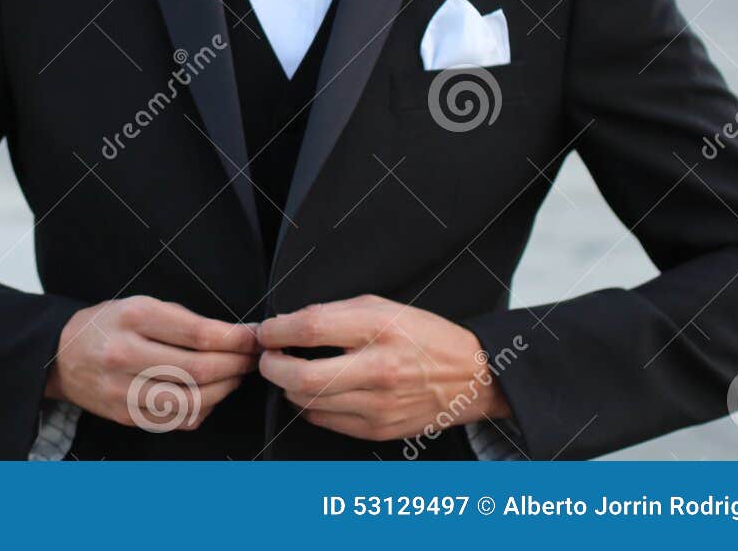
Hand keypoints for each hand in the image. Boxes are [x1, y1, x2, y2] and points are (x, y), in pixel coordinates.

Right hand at [45, 295, 260, 430]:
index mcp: (133, 318)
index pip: (198, 334)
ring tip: (233, 376)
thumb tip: (232, 335)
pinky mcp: (127, 415)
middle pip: (200, 370)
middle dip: (236, 364)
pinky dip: (202, 409)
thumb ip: (182, 319)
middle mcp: (126, 354)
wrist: (61, 356)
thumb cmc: (107, 325)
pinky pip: (177, 419)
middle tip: (251, 358)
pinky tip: (209, 395)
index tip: (253, 337)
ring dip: (224, 390)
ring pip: (192, 401)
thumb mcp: (139, 304)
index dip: (235, 339)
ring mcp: (125, 390)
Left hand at [257, 294, 509, 442]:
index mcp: (378, 329)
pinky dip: (310, 405)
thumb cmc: (423, 336)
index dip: (276, 330)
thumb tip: (287, 326)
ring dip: (288, 385)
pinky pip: (323, 420)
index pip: (310, 329)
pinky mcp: (377, 429)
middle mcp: (378, 369)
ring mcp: (378, 404)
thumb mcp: (381, 307)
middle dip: (271, 366)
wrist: (472, 377)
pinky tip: (318, 390)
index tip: (266, 331)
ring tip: (293, 370)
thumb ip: (334, 314)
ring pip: (307, 401)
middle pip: (301, 376)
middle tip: (268, 357)